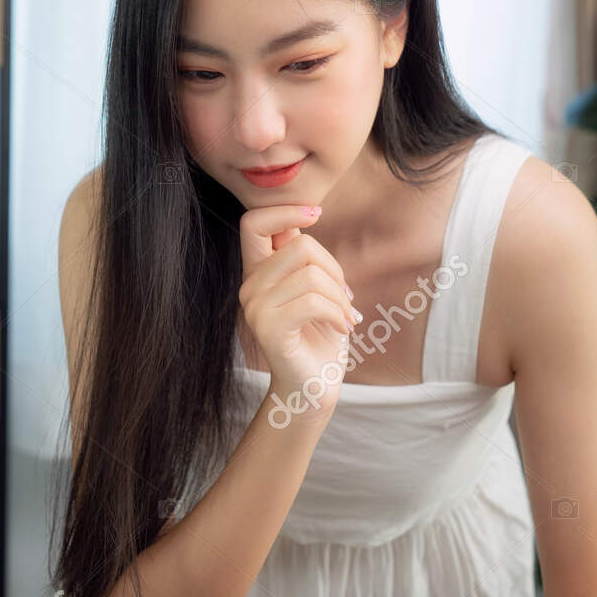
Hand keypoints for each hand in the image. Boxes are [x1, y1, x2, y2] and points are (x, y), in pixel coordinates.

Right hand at [237, 204, 359, 422]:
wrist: (314, 386)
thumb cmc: (319, 336)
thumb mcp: (315, 288)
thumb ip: (303, 257)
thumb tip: (305, 216)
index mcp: (258, 272)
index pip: (253, 222)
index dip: (284, 210)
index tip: (315, 213)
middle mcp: (249, 287)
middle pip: (300, 245)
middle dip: (334, 269)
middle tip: (345, 298)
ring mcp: (255, 308)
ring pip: (310, 275)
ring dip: (339, 297)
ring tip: (346, 317)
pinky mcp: (269, 330)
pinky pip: (312, 301)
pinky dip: (337, 313)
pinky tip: (343, 328)